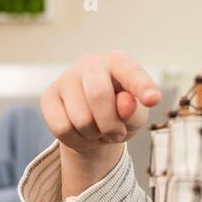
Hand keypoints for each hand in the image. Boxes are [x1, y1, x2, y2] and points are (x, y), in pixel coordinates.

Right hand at [41, 50, 160, 155]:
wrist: (92, 125)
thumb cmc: (119, 115)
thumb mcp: (135, 117)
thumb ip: (135, 111)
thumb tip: (125, 104)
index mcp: (118, 62)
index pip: (130, 72)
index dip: (141, 86)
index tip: (153, 100)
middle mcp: (91, 63)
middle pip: (97, 95)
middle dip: (109, 124)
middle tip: (116, 134)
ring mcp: (66, 77)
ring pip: (80, 118)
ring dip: (93, 135)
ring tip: (98, 131)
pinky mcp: (49, 96)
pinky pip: (62, 127)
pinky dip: (76, 139)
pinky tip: (81, 133)